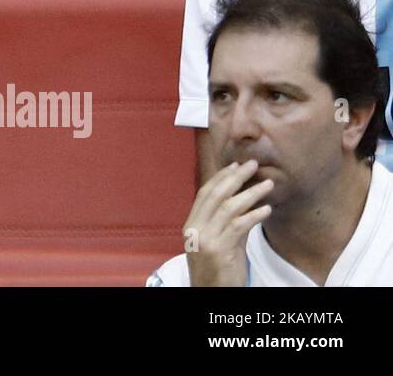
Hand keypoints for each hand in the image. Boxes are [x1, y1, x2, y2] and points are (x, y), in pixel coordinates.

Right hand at [183, 159, 273, 286]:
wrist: (212, 295)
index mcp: (192, 225)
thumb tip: (247, 204)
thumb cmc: (218, 272)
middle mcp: (195, 229)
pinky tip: (267, 210)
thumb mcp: (222, 244)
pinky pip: (238, 226)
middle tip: (252, 164)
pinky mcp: (219, 250)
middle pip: (215, 195)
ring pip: (228, 207)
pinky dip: (253, 216)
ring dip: (251, 194)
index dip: (221, 177)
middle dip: (235, 177)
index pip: (205, 193)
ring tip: (268, 184)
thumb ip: (230, 224)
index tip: (236, 165)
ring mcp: (205, 239)